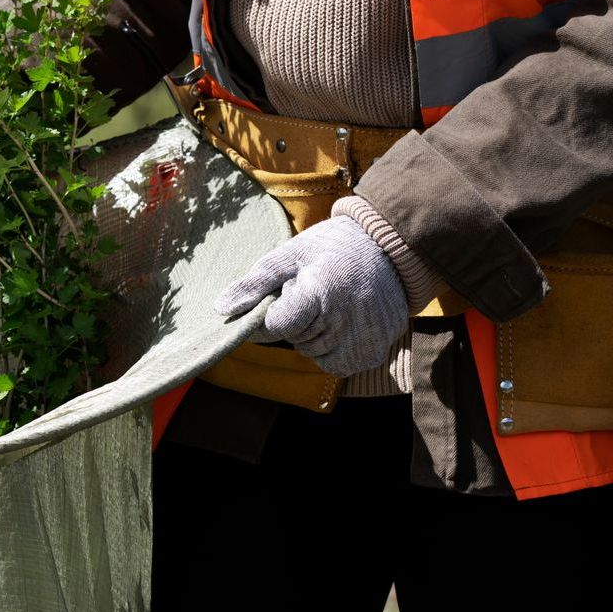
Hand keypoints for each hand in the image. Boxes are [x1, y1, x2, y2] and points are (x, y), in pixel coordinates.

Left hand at [214, 215, 408, 375]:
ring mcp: (362, 341)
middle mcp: (343, 322)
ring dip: (314, 335)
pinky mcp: (375, 352)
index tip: (279, 299)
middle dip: (295, 321)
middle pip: (295, 340)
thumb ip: (255, 282)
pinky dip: (334, 348)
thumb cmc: (334, 246)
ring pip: (314, 355)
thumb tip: (221, 309)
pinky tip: (344, 321)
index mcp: (319, 293)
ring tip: (331, 304)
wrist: (391, 247)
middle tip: (314, 292)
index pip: (276, 326)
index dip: (270, 316)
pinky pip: (339, 364)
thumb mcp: (291, 253)